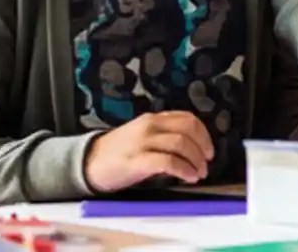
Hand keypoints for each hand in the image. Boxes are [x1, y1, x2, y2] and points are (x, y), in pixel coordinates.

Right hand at [84, 111, 213, 192]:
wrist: (88, 163)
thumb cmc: (118, 152)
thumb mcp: (141, 135)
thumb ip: (163, 135)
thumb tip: (193, 147)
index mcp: (152, 119)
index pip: (187, 119)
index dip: (203, 134)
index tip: (209, 149)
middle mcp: (149, 126)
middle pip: (187, 131)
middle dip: (203, 148)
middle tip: (206, 163)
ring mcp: (142, 142)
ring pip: (181, 144)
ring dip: (195, 161)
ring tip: (198, 173)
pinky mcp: (137, 161)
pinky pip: (168, 162)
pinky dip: (183, 169)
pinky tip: (188, 177)